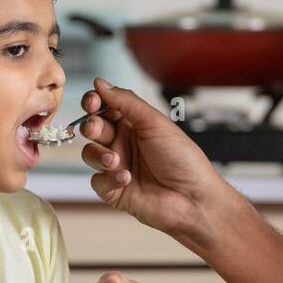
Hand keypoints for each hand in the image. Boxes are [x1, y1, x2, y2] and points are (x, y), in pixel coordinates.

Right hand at [79, 78, 229, 235]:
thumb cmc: (183, 159)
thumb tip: (101, 83)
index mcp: (135, 124)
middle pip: (93, 128)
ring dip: (98, 154)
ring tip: (116, 161)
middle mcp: (125, 143)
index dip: (94, 103)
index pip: (105, 107)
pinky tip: (126, 178)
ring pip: (90, 154)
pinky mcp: (114, 190)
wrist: (193, 198)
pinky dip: (108, 178)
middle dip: (91, 127)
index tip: (92, 102)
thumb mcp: (155, 123)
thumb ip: (125, 102)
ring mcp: (118, 167)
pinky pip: (97, 181)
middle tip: (97, 129)